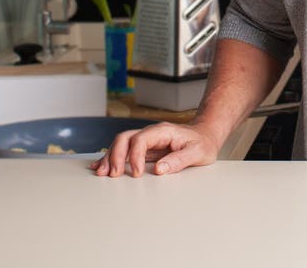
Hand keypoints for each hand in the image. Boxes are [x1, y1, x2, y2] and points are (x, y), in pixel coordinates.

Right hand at [89, 121, 219, 177]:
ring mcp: (146, 140)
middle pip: (126, 138)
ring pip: (121, 143)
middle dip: (116, 155)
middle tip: (113, 175)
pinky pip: (123, 150)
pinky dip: (110, 157)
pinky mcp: (143, 149)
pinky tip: (100, 166)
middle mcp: (152, 133)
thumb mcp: (197, 152)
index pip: (142, 139)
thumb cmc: (203, 144)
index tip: (137, 174)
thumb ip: (179, 160)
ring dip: (110, 157)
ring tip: (102, 173)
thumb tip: (159, 170)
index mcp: (164, 132)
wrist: (206, 136)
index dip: (135, 156)